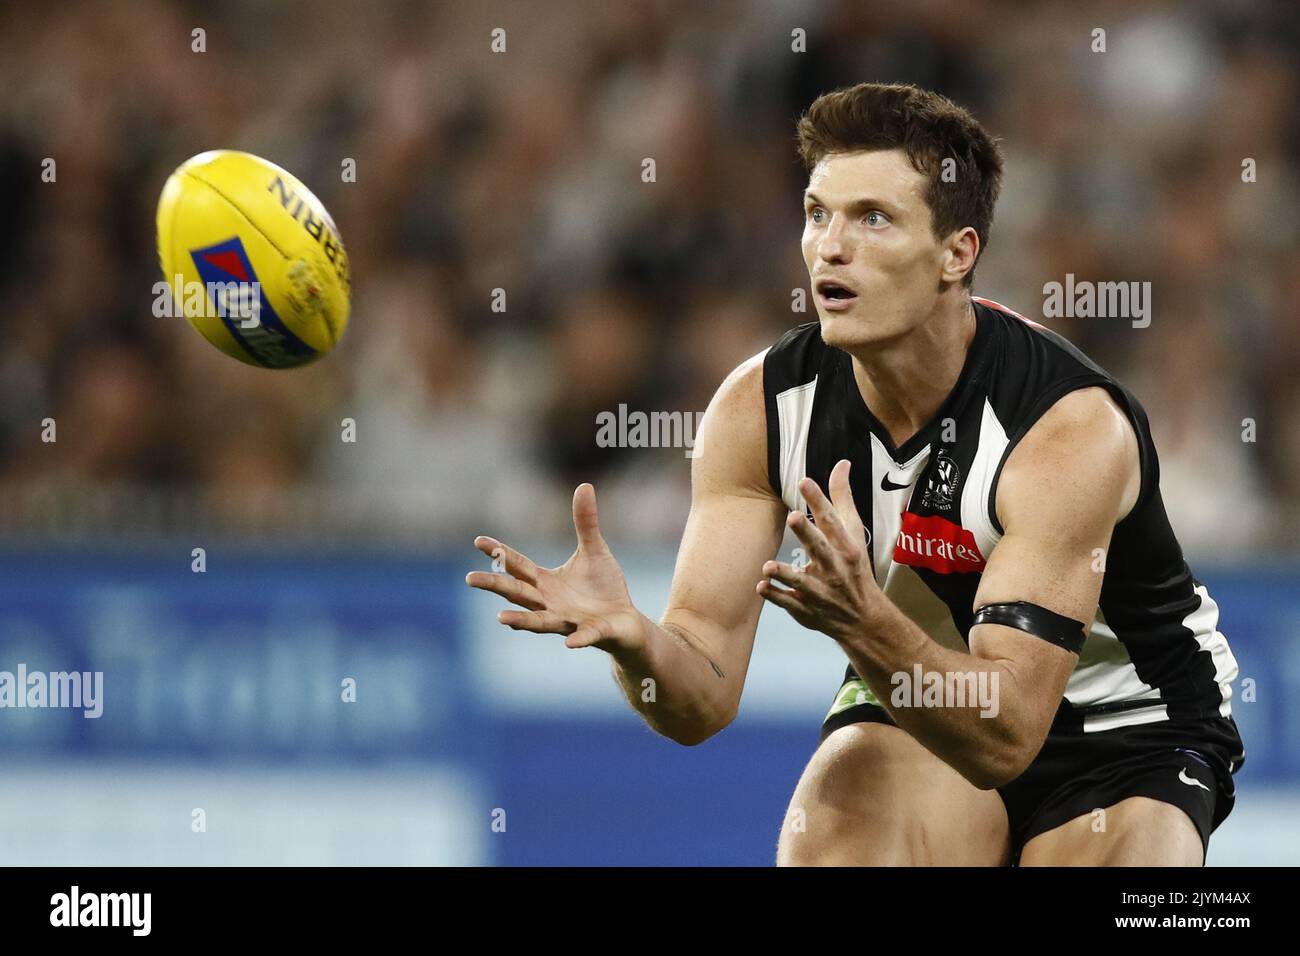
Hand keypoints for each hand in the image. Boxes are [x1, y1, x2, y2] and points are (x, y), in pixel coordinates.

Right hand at [466, 483, 643, 651]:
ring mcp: (570, 621)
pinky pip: (585, 636)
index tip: (479, 540)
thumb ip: (585, 522)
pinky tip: (570, 642)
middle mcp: (551, 604)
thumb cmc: (604, 588)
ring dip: (522, 620)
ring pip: (542, 622)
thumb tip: (584, 485)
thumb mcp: (594, 550)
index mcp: (546, 583)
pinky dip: (578, 639)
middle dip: (495, 586)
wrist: (626, 622)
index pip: (518, 566)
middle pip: (519, 594)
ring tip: (501, 619)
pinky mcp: (594, 633)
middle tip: (469, 578)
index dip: (500, 554)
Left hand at [757, 459, 883, 642]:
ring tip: (768, 566)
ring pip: (801, 581)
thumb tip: (842, 463)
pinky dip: (776, 596)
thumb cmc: (855, 566)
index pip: (832, 520)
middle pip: (820, 548)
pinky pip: (789, 604)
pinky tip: (761, 587)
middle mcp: (834, 567)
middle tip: (793, 516)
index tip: (805, 481)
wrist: (863, 618)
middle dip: (807, 533)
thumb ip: (842, 498)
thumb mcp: (854, 532)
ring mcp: (820, 591)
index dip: (819, 500)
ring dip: (785, 573)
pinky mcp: (807, 609)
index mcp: (846, 546)